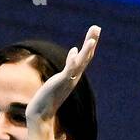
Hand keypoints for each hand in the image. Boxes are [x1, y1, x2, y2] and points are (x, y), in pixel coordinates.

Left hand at [25, 25, 99, 139]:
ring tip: (93, 36)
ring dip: (87, 49)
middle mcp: (74, 76)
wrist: (42, 113)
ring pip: (81, 62)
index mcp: (74, 75)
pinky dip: (74, 60)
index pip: (85, 57)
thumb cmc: (49, 96)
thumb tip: (73, 50)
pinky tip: (76, 50)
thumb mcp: (60, 76)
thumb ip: (69, 64)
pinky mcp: (62, 82)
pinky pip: (70, 69)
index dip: (89, 45)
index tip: (94, 32)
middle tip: (97, 27)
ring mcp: (69, 79)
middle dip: (91, 42)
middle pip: (86, 57)